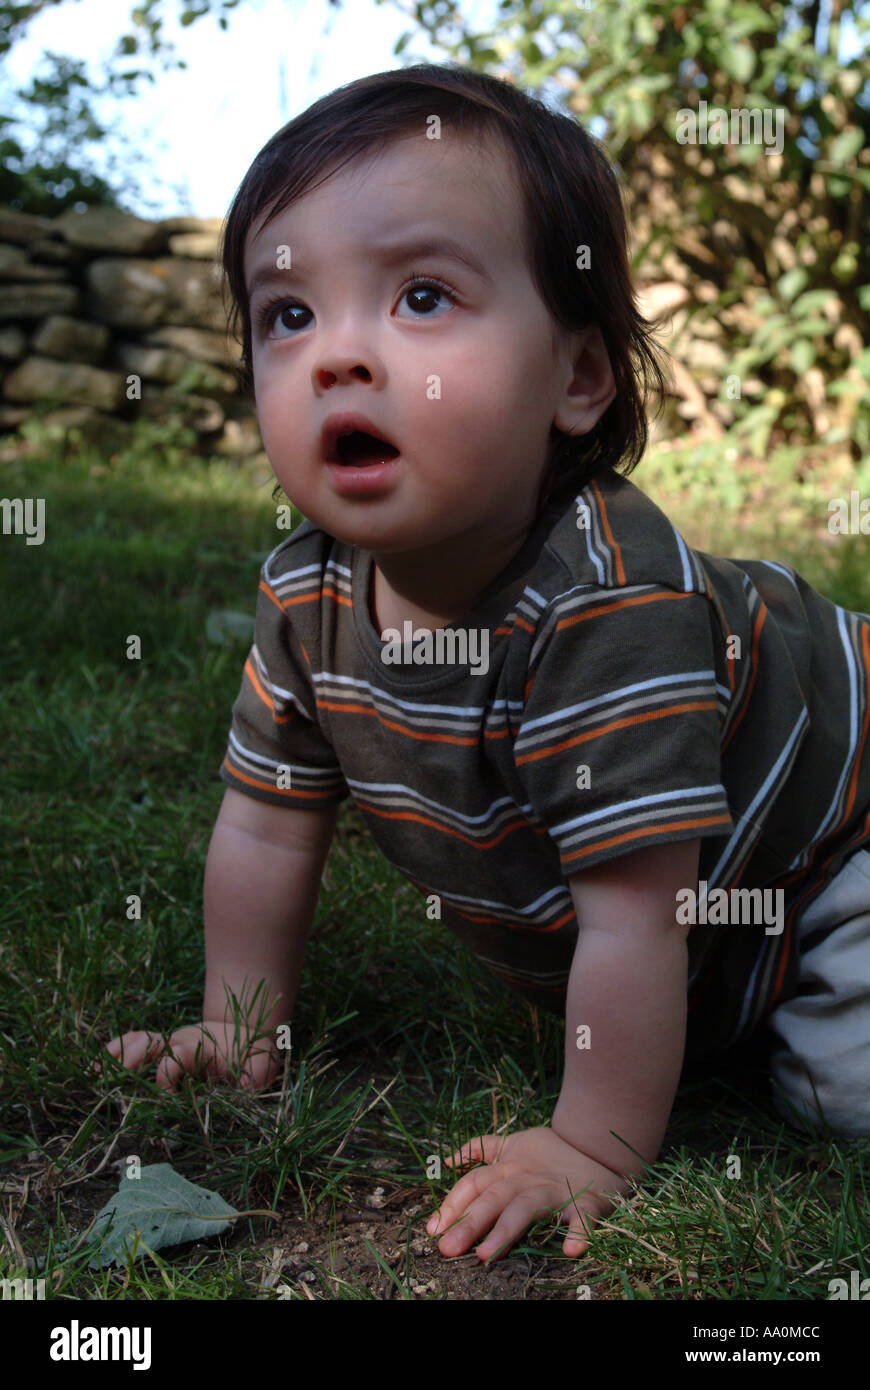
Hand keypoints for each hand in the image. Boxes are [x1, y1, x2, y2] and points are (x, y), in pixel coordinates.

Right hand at [96, 1022, 281, 1092]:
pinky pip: (133, 1044)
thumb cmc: (253, 1053)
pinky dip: (114, 1052)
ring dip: (118, 1053)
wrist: (245, 1034)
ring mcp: (168, 1045)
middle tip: (118, 1074)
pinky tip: (96, 1069)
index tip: (165, 1091)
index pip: (180, 1056)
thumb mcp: (263, 1060)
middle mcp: (180, 1043)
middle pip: (152, 1043)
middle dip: (134, 1056)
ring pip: (138, 1041)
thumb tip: (248, 1084)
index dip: (169, 1071)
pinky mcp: (161, 1050)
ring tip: (97, 1073)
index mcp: (203, 1048)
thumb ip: (259, 1070)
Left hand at [426, 1125, 630, 1261]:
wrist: (597, 1145)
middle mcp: (527, 1178)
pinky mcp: (586, 1202)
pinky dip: (580, 1233)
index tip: (433, 1229)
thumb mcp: (513, 1143)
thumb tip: (449, 1158)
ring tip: (487, 1255)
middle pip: (493, 1197)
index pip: (474, 1182)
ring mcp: (555, 1190)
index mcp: (508, 1167)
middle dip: (469, 1222)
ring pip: (527, 1207)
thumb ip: (482, 1148)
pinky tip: (571, 1251)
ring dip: (506, 1230)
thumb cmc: (549, 1153)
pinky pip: (583, 1219)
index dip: (452, 1204)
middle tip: (448, 1248)